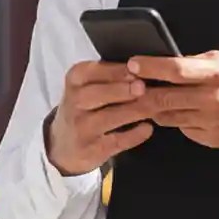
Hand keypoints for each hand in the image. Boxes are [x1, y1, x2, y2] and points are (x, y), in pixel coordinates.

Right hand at [46, 61, 153, 175]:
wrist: (63, 146)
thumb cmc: (82, 109)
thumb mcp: (86, 87)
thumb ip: (109, 76)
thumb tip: (143, 68)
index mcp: (74, 81)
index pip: (93, 71)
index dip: (116, 71)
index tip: (136, 69)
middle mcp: (74, 103)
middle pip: (99, 94)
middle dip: (123, 90)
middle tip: (143, 87)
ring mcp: (82, 128)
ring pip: (110, 117)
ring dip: (135, 110)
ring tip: (155, 106)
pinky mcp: (92, 150)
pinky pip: (116, 141)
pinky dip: (134, 135)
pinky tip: (147, 128)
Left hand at [129, 51, 218, 149]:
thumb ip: (195, 63)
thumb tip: (166, 64)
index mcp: (216, 74)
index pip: (175, 70)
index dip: (150, 68)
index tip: (132, 64)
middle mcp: (211, 99)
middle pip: (164, 98)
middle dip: (141, 93)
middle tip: (128, 86)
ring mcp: (209, 122)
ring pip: (167, 117)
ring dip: (153, 109)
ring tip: (146, 99)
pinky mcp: (208, 138)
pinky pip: (181, 128)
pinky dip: (173, 120)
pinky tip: (174, 112)